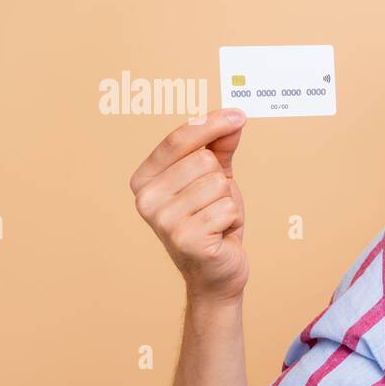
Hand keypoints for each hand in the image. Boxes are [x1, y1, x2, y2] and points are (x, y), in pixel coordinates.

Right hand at [130, 109, 249, 302]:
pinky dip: (231, 220)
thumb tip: (234, 117)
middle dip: (221, 181)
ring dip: (227, 202)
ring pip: (219, 184)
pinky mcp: (186, 239)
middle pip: (204, 160)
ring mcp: (163, 221)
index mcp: (145, 179)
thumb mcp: (216, 177)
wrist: (218, 270)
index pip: (179, 139)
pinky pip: (227, 208)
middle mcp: (146, 199)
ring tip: (216, 220)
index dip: (211, 123)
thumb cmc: (213, 220)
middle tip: (214, 204)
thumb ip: (220, 146)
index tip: (239, 115)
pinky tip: (219, 234)